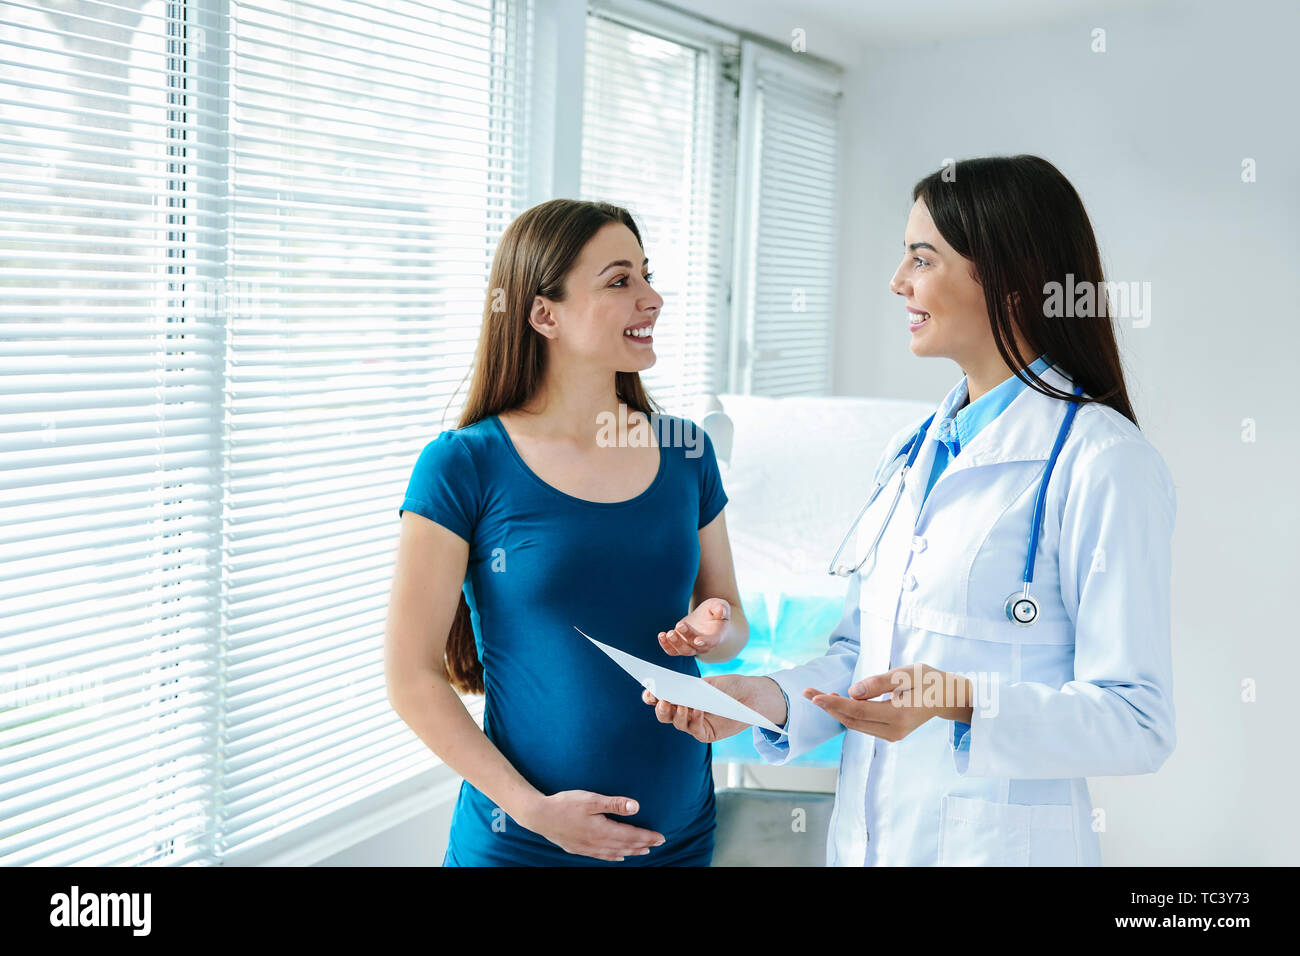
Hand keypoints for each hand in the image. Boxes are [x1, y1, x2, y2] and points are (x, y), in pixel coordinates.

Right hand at [519, 790, 665, 861]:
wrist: (539, 816)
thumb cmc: (565, 804)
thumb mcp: (591, 799)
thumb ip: (614, 804)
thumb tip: (636, 807)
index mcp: (602, 830)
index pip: (631, 836)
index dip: (647, 837)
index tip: (661, 837)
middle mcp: (597, 843)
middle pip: (626, 846)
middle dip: (643, 845)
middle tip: (658, 844)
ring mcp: (588, 848)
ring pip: (615, 853)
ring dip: (631, 852)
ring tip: (644, 851)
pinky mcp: (579, 849)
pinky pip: (602, 856)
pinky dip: (614, 857)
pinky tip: (618, 857)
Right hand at [642, 673, 784, 742]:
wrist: (750, 694)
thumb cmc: (727, 686)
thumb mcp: (707, 683)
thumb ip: (690, 689)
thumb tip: (671, 692)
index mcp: (680, 696)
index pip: (659, 698)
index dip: (651, 696)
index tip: (649, 691)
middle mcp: (684, 711)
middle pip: (664, 714)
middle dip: (661, 708)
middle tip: (663, 700)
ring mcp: (694, 724)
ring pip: (677, 723)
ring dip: (677, 714)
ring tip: (681, 705)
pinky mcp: (705, 734)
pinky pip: (695, 729)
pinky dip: (695, 719)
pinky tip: (698, 709)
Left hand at [657, 597, 730, 656]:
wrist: (708, 619)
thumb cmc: (715, 611)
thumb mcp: (720, 605)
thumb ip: (721, 608)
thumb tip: (721, 611)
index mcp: (716, 637)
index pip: (711, 642)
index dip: (705, 642)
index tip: (697, 640)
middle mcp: (703, 645)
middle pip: (693, 647)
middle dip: (685, 637)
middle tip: (679, 625)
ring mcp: (692, 647)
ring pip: (682, 650)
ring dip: (674, 643)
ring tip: (667, 633)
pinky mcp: (681, 645)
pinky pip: (673, 650)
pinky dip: (666, 645)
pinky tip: (661, 635)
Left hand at [804, 663, 973, 741]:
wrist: (948, 696)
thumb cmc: (929, 680)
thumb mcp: (907, 673)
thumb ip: (879, 682)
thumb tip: (852, 691)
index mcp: (898, 716)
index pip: (857, 711)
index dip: (833, 704)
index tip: (813, 696)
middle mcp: (894, 731)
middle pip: (852, 720)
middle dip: (829, 707)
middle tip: (809, 692)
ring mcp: (892, 735)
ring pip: (856, 724)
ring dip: (837, 710)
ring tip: (821, 695)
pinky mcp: (891, 734)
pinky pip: (863, 724)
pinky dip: (849, 714)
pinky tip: (839, 701)